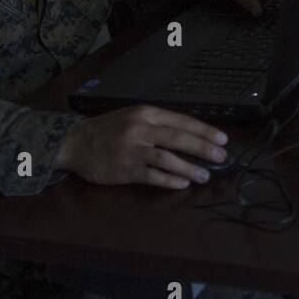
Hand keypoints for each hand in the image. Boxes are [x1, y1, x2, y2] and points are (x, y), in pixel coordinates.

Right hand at [57, 106, 228, 188]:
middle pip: (179, 139)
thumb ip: (159, 123)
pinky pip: (153, 176)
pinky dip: (170, 181)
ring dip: (189, 168)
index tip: (222, 139)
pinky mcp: (125, 169)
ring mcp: (132, 150)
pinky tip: (182, 183)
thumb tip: (192, 134)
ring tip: (204, 175)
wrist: (76, 142)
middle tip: (221, 157)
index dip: (204, 131)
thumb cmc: (109, 129)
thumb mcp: (133, 116)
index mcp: (145, 114)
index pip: (182, 121)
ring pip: (168, 160)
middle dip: (204, 148)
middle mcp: (140, 130)